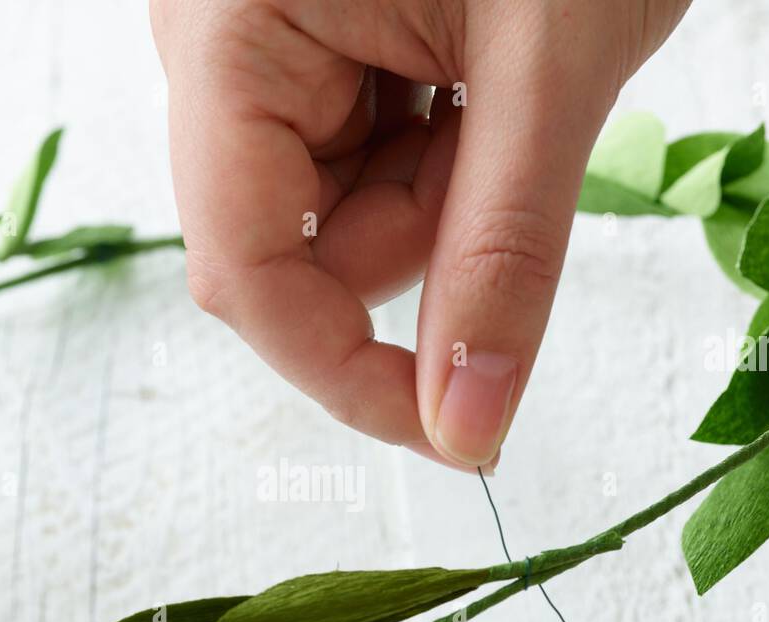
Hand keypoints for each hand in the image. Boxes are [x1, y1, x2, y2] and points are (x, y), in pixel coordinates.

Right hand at [150, 0, 688, 469]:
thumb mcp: (550, 67)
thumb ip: (504, 256)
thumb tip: (466, 425)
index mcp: (229, 28)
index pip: (248, 271)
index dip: (343, 371)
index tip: (448, 433)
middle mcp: (219, 44)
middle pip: (296, 246)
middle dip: (418, 244)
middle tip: (505, 144)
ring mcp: (262, 47)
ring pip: (339, 215)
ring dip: (438, 197)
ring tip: (499, 83)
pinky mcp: (311, 50)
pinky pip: (364, 165)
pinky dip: (440, 157)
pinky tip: (475, 73)